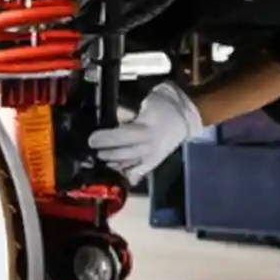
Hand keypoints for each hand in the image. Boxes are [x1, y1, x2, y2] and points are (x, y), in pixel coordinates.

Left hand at [88, 81, 203, 182]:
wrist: (187, 117)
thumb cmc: (165, 105)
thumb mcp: (146, 104)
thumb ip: (128, 113)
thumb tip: (112, 118)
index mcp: (147, 130)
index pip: (122, 136)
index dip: (106, 138)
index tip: (92, 139)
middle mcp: (149, 148)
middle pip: (122, 154)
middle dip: (105, 152)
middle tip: (92, 148)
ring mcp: (151, 158)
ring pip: (127, 166)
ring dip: (112, 164)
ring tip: (100, 159)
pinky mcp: (153, 164)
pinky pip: (137, 173)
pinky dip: (125, 175)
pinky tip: (115, 174)